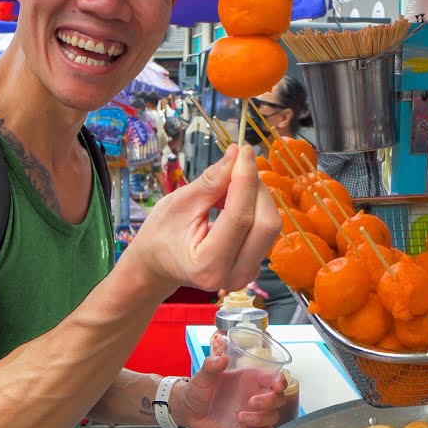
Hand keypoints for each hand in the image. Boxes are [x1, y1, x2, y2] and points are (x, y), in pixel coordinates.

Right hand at [126, 144, 279, 292]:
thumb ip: (210, 183)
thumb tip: (236, 155)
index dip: (246, 179)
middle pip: (265, 223)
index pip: (240, 217)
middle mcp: (234, 277)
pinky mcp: (255, 267)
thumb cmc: (161, 236)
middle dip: (255, 187)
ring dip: (255, 196)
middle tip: (237, 165)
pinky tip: (233, 202)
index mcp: (208, 265)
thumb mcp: (178, 204)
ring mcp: (248, 275)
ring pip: (269, 225)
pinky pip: (265, 230)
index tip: (244, 150)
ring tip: (228, 187)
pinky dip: (254, 207)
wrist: (158, 265)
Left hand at [172, 356, 286, 427]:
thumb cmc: (197, 389)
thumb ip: (211, 366)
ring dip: (261, 419)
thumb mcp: (203, 376)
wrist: (188, 411)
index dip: (281, 382)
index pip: (275, 378)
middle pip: (279, 398)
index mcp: (250, 379)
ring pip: (273, 416)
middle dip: (270, 401)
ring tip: (240, 417)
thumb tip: (222, 359)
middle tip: (251, 403)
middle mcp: (255, 395)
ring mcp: (252, 413)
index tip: (277, 386)